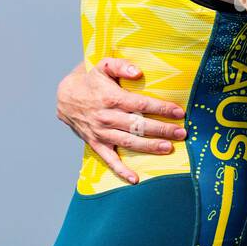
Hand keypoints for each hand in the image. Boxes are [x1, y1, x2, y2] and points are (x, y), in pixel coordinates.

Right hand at [56, 59, 186, 184]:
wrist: (65, 98)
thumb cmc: (90, 81)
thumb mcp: (102, 65)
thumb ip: (120, 66)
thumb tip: (138, 72)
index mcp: (111, 98)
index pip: (141, 105)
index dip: (161, 109)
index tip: (178, 112)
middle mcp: (107, 117)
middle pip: (139, 126)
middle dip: (162, 130)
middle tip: (181, 133)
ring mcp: (101, 133)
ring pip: (129, 142)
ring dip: (150, 147)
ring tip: (168, 148)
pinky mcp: (96, 144)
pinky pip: (109, 160)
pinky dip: (121, 171)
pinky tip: (135, 179)